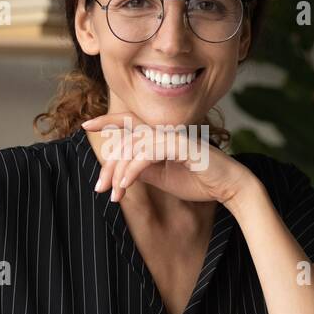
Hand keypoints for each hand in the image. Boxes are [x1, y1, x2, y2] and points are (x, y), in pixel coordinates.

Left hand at [82, 113, 256, 204]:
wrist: (228, 187)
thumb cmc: (198, 181)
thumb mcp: (162, 177)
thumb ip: (142, 169)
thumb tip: (119, 171)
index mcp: (159, 135)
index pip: (128, 123)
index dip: (106, 120)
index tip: (85, 124)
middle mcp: (164, 130)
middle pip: (126, 139)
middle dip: (109, 164)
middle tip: (99, 187)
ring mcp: (173, 135)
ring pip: (134, 146)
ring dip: (119, 171)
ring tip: (112, 193)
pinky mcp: (180, 144)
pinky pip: (149, 154)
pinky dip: (133, 169)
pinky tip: (125, 185)